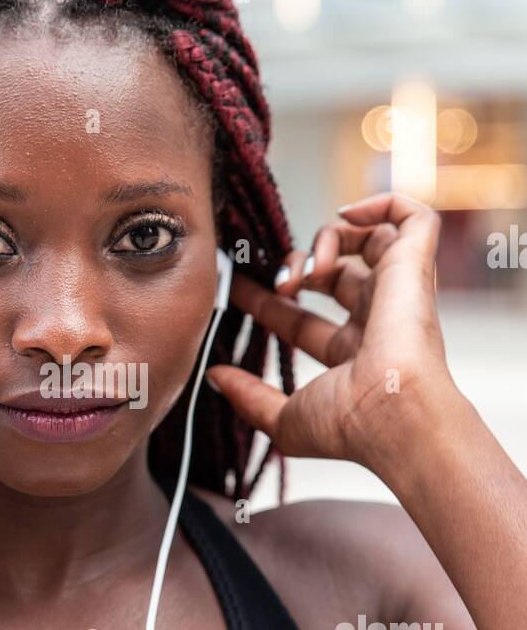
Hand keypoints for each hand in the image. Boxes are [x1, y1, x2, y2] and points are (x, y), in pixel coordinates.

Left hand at [205, 191, 458, 471]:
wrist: (393, 413)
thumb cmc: (349, 425)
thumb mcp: (284, 418)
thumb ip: (248, 397)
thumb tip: (215, 377)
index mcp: (352, 354)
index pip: (303, 317)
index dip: (268, 300)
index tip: (235, 286)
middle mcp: (379, 319)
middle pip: (335, 274)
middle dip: (296, 265)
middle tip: (277, 282)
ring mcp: (398, 290)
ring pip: (368, 240)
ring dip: (328, 240)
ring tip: (309, 269)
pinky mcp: (415, 265)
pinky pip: (413, 217)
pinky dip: (382, 204)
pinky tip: (349, 215)